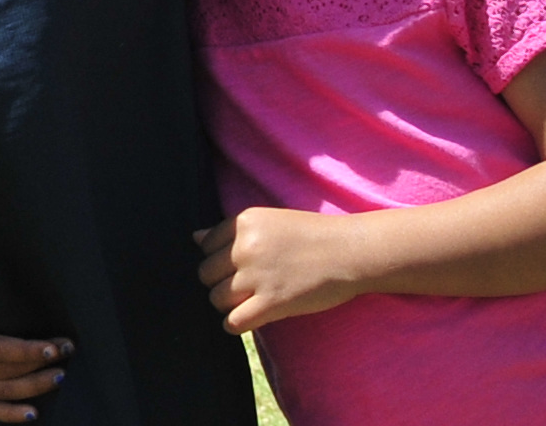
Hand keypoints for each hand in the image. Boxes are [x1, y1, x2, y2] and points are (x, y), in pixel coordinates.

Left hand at [198, 205, 380, 330]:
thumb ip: (231, 231)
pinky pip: (235, 321)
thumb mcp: (268, 220)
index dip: (217, 260)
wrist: (351, 251)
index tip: (233, 268)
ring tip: (243, 305)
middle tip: (238, 289)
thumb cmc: (312, 236)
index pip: (204, 246)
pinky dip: (233, 325)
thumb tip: (194, 238)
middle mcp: (244, 247)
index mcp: (242, 223)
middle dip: (218, 283)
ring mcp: (258, 276)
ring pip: (217, 298)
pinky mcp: (273, 303)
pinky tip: (242, 322)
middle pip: (206, 273)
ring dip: (226, 305)